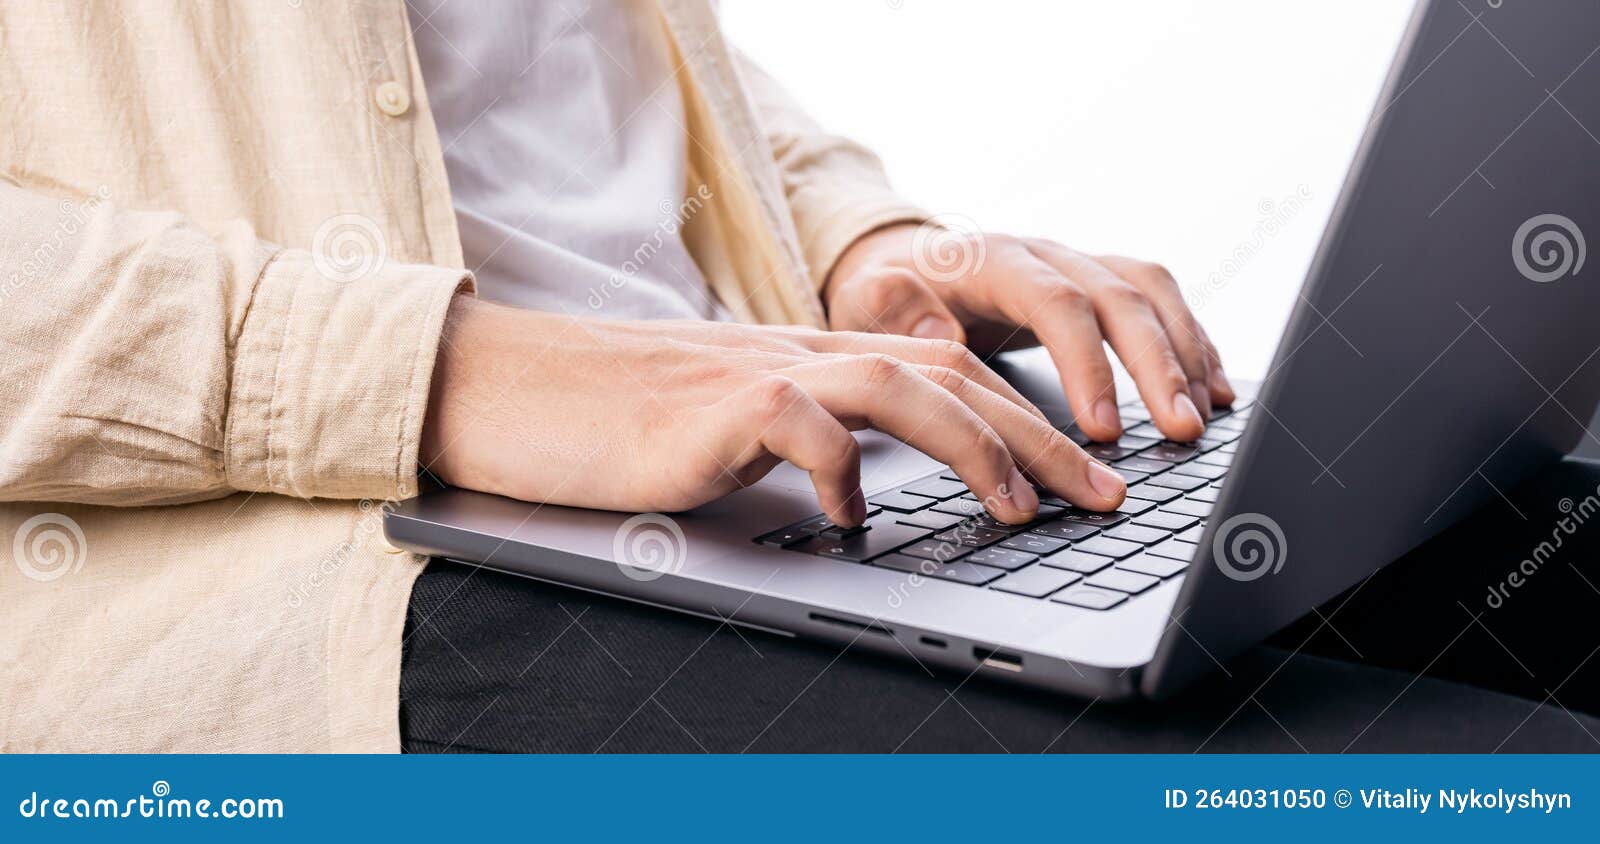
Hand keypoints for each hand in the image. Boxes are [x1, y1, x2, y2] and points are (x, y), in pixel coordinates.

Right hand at [420, 297, 1127, 525]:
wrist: (527, 394)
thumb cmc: (630, 425)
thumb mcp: (745, 432)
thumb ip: (814, 443)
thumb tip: (880, 492)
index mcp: (821, 361)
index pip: (953, 372)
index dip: (1031, 421)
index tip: (1089, 475)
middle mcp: (806, 355)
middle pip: (953, 374)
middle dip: (1042, 436)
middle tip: (1102, 497)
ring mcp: (763, 373)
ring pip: (900, 382)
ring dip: (973, 446)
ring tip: (1015, 509)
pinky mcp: (714, 406)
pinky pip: (800, 426)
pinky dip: (841, 471)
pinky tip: (853, 519)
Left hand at [823, 223, 1234, 442]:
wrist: (903, 258)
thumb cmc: (885, 290)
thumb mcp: (867, 299)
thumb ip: (896, 311)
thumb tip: (942, 334)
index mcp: (994, 259)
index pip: (1055, 303)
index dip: (1086, 362)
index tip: (1102, 426)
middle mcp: (1047, 254)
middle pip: (1119, 298)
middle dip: (1157, 366)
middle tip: (1179, 429)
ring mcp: (1078, 265)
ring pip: (1151, 294)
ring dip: (1185, 354)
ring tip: (1202, 416)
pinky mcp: (1098, 284)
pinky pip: (1160, 302)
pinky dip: (1193, 343)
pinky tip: (1214, 389)